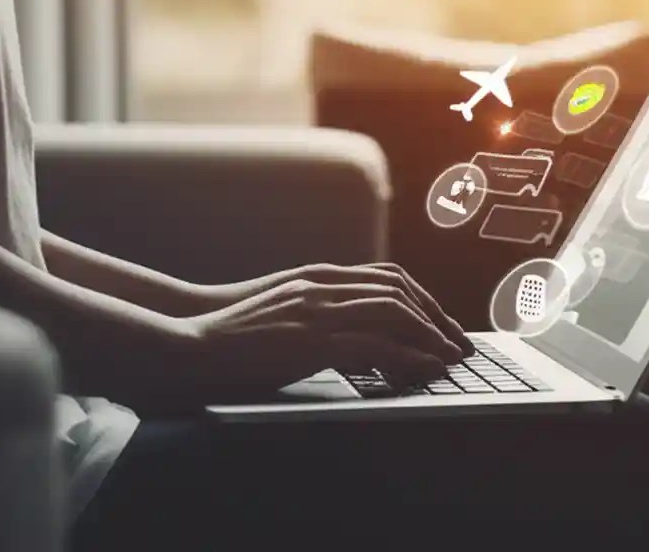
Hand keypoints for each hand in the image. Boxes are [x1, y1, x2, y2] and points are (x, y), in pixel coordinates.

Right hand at [206, 262, 472, 355]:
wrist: (190, 340)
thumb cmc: (230, 334)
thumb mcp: (281, 313)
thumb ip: (316, 312)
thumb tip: (351, 337)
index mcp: (317, 277)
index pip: (387, 277)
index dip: (422, 299)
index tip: (441, 324)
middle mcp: (323, 286)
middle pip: (399, 289)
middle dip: (436, 316)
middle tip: (459, 343)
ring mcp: (318, 310)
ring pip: (394, 311)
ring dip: (430, 334)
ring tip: (451, 358)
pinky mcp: (312, 339)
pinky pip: (375, 343)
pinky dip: (409, 355)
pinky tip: (425, 370)